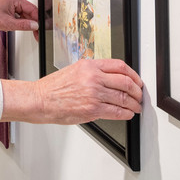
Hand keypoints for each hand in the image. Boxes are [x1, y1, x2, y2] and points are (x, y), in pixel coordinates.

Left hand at [0, 0, 38, 33]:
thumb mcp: (7, 23)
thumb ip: (22, 25)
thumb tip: (35, 25)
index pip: (33, 9)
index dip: (38, 20)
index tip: (42, 28)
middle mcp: (16, 0)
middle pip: (31, 13)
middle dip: (34, 24)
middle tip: (38, 34)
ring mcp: (14, 4)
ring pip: (27, 15)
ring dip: (29, 24)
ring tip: (32, 33)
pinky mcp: (12, 9)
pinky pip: (22, 16)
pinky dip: (23, 23)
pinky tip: (23, 28)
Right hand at [1, 58, 143, 124]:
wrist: (40, 100)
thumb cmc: (53, 88)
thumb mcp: (74, 70)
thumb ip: (93, 72)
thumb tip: (111, 79)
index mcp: (89, 66)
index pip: (120, 66)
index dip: (133, 75)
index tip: (136, 80)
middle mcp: (93, 78)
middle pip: (126, 82)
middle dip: (137, 91)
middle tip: (139, 95)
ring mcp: (94, 94)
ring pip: (124, 98)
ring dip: (134, 104)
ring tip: (136, 107)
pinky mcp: (92, 109)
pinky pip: (117, 112)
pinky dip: (126, 114)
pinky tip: (127, 114)